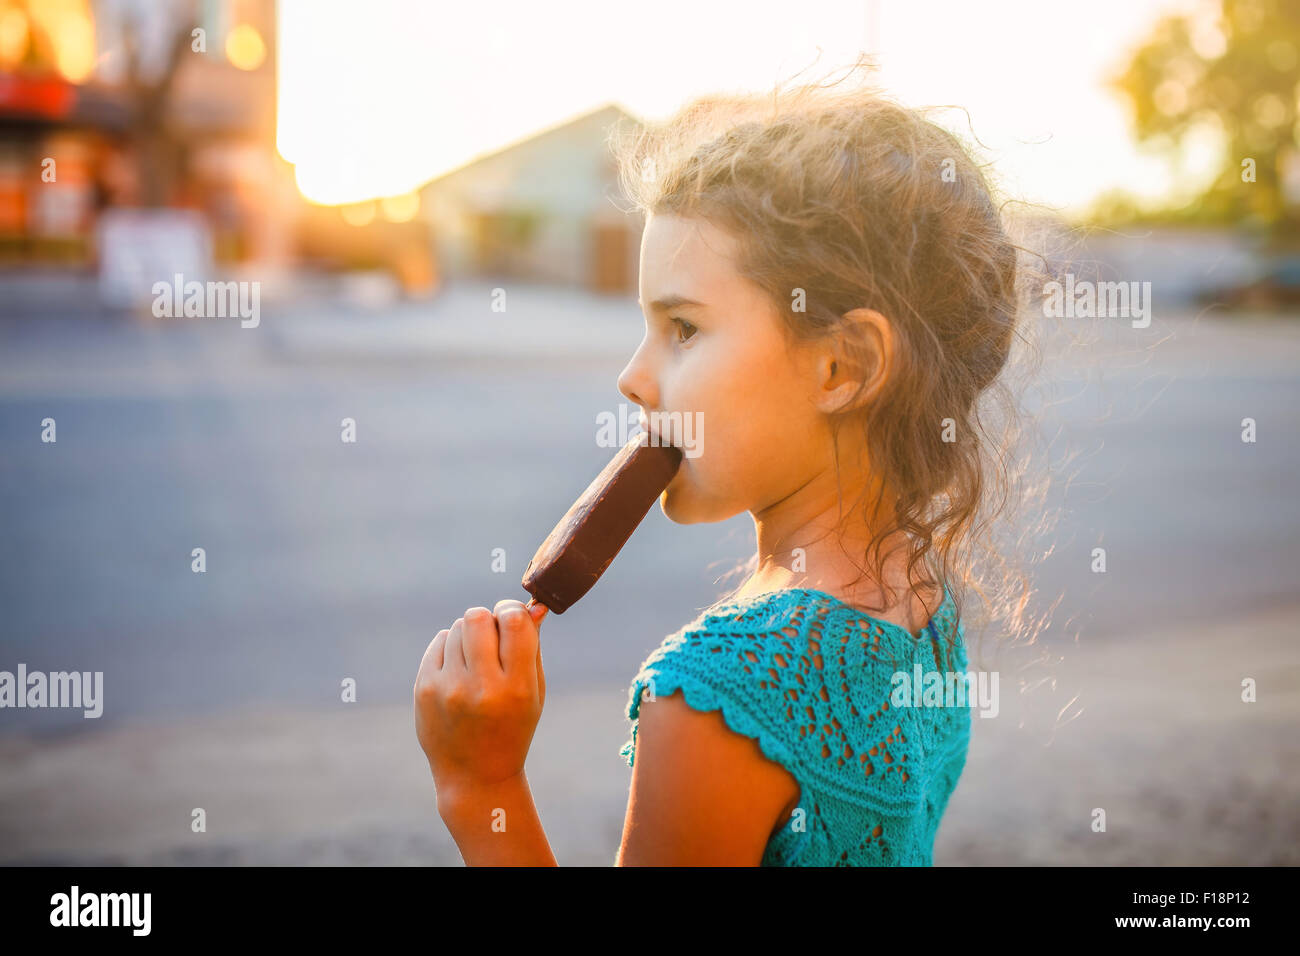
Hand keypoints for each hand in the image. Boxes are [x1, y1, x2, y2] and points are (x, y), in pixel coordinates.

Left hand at [415, 599, 547, 806]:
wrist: (474, 776)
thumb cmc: (512, 728)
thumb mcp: (533, 692)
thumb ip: (532, 646)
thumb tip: (532, 606)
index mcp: (516, 688)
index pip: (514, 622)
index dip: (514, 610)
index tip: (514, 617)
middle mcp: (481, 687)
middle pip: (478, 617)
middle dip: (489, 620)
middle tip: (493, 638)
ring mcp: (448, 688)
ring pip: (458, 627)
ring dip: (470, 635)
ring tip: (476, 661)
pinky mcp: (425, 689)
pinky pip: (439, 641)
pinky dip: (451, 647)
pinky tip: (459, 670)